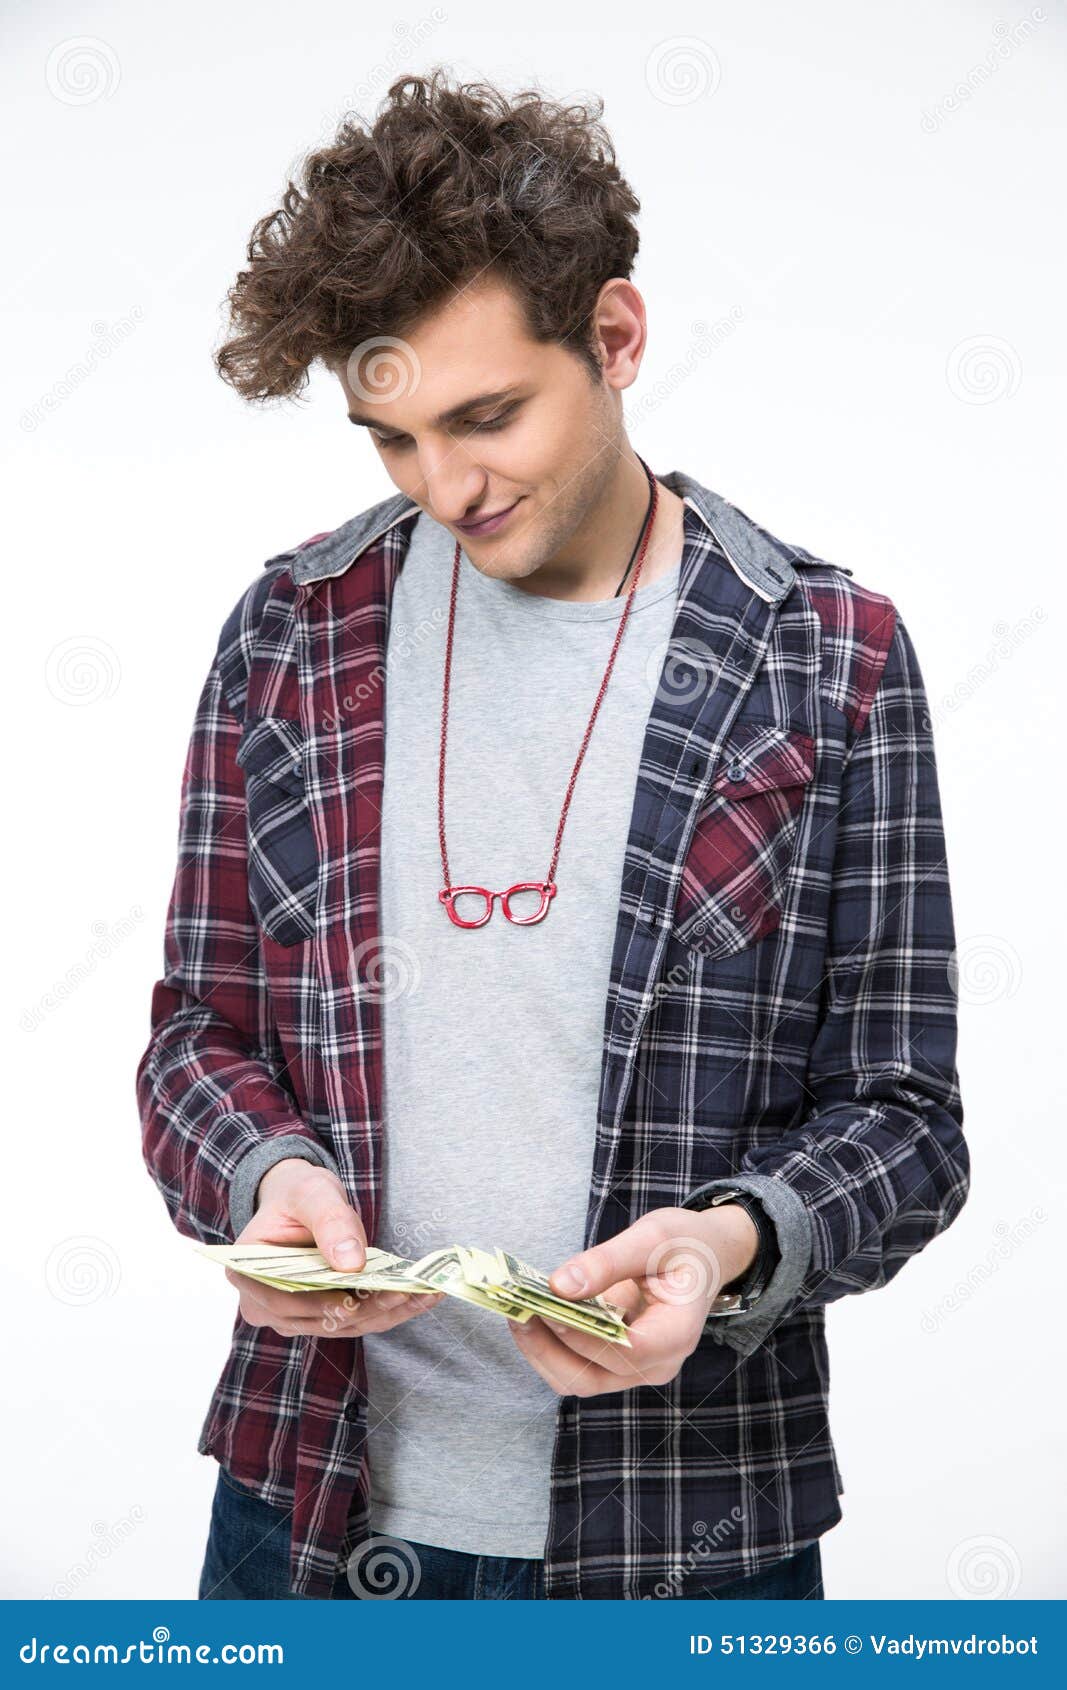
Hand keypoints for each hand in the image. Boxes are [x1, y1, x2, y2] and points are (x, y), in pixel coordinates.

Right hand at [224, 1157, 444, 1338]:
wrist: (302, 1202)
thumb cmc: (299, 1194)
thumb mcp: (311, 1193)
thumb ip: (329, 1221)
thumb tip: (350, 1262)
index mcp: (246, 1272)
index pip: (282, 1298)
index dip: (319, 1304)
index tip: (357, 1300)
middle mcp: (264, 1304)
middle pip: (317, 1318)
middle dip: (364, 1308)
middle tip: (406, 1292)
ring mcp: (294, 1317)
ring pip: (342, 1326)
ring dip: (384, 1313)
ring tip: (422, 1294)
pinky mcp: (322, 1318)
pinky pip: (357, 1322)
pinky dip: (389, 1312)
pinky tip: (421, 1298)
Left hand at [506, 1204, 758, 1397]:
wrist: (701, 1257)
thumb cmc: (684, 1244)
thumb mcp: (652, 1237)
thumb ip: (608, 1261)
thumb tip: (560, 1286)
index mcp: (677, 1333)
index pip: (628, 1350)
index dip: (584, 1335)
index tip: (547, 1306)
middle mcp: (656, 1363)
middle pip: (594, 1376)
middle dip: (550, 1348)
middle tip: (518, 1310)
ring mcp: (634, 1368)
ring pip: (578, 1379)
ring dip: (542, 1352)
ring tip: (516, 1313)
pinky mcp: (614, 1362)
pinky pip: (575, 1367)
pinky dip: (548, 1347)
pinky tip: (530, 1316)